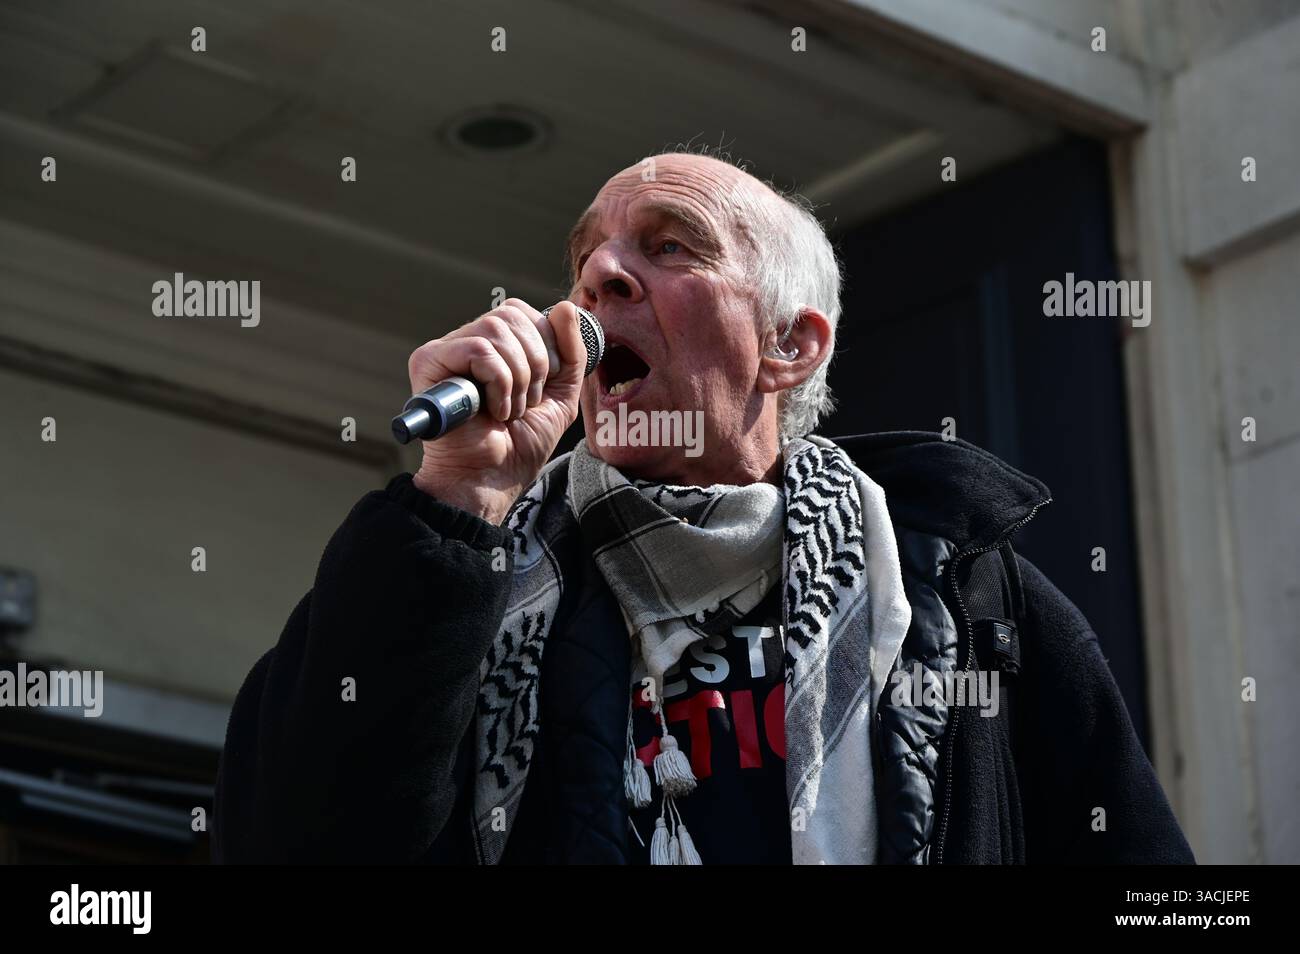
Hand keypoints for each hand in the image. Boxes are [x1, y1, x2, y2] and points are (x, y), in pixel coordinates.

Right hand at [408, 299, 587, 524]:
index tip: (543, 387)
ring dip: (517, 380)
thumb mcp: (562, 393)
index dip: (545, 344)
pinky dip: (498, 385)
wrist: (492, 479)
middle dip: (535, 364)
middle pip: (511, 316)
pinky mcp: (428, 363)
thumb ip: (571, 350)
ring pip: (496, 331)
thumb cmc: (521, 443)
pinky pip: (478, 350)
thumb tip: (564, 306)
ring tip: (508, 411)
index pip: (522, 312)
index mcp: (494, 345)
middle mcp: (467, 341)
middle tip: (526, 403)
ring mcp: (446, 350)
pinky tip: (492, 411)